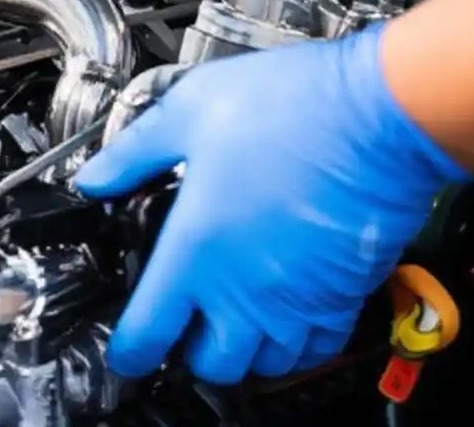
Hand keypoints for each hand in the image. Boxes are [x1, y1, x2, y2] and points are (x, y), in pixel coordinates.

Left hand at [74, 26, 468, 382]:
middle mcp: (248, 290)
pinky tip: (282, 309)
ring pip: (265, 365)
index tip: (126, 348)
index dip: (129, 350)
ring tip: (230, 316)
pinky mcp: (344, 293)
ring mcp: (300, 299)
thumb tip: (94, 177)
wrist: (379, 110)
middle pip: (210, 365)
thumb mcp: (187, 112)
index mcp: (198, 251)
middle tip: (182, 320)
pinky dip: (295, 345)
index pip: (149, 335)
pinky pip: (315, 350)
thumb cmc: (292, 107)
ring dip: (242, 351)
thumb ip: (132, 154)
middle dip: (188, 352)